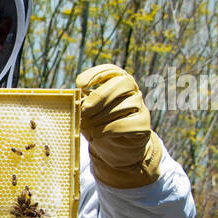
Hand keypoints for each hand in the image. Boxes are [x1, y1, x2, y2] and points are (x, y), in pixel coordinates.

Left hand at [76, 64, 163, 188]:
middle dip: (99, 97)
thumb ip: (84, 103)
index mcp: (118, 81)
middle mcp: (133, 90)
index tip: (80, 85)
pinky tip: (97, 134)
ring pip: (124, 105)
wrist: (116, 147)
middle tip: (84, 110)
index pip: (111, 71)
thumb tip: (75, 101)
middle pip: (122, 84)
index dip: (96, 75)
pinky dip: (109, 130)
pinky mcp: (143, 124)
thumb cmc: (99, 123)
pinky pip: (127, 124)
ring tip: (88, 127)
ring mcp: (140, 106)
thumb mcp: (89, 111)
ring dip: (101, 117)